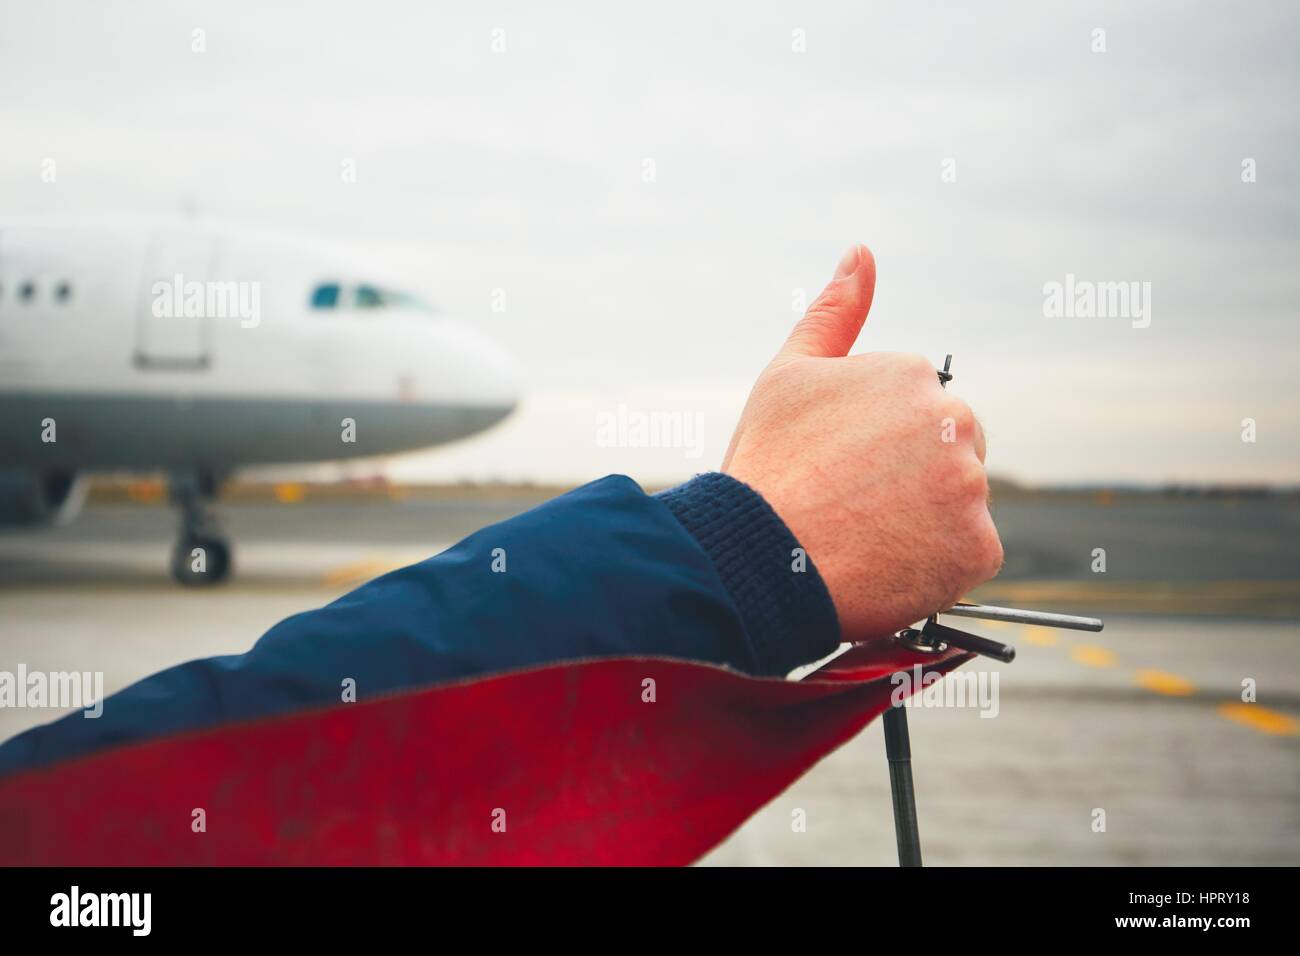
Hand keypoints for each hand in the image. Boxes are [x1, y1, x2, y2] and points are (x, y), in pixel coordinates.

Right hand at [722, 245, 1002, 641]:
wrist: (757, 557)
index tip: (834, 471)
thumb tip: (861, 253)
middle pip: (947, 454)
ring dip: (924, 523)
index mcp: (912, 375)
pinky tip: (888, 564)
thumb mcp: (787, 375)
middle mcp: (954, 420)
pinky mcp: (979, 548)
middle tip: (850, 508)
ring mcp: (971, 486)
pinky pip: (969, 555)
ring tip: (863, 539)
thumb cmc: (766, 467)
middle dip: (911, 479)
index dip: (870, 449)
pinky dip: (937, 565)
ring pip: (959, 505)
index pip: (912, 415)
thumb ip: (833, 314)